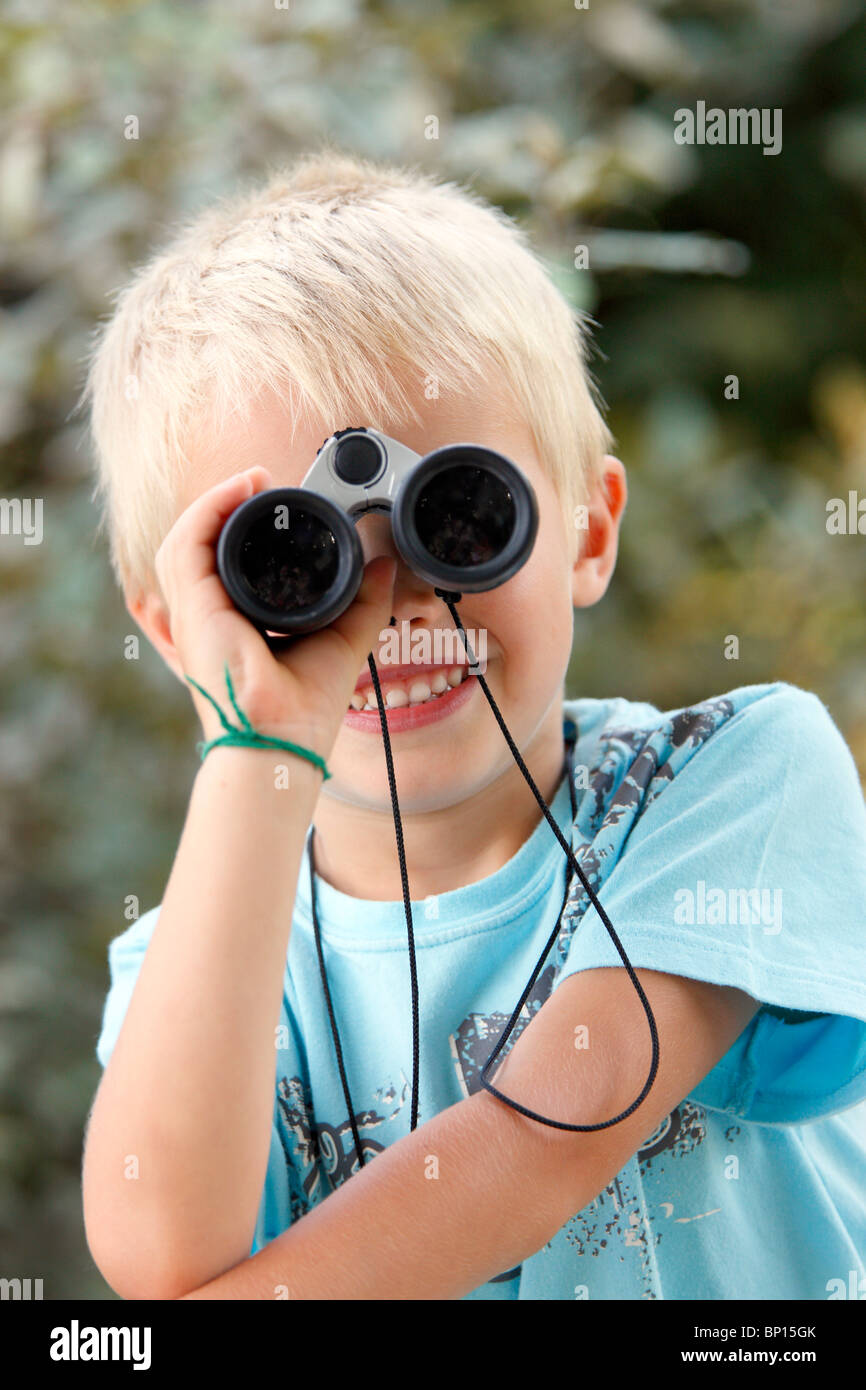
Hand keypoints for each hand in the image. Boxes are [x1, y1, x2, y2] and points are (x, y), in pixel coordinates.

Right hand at [154, 467, 396, 755]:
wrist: (284, 738)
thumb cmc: (303, 707)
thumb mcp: (344, 638)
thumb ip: (365, 601)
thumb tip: (384, 565)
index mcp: (233, 623)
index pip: (223, 564)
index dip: (241, 527)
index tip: (277, 503)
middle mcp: (208, 616)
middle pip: (201, 545)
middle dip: (226, 507)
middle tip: (263, 484)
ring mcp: (194, 611)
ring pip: (187, 538)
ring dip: (217, 502)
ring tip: (252, 480)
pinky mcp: (192, 608)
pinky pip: (187, 544)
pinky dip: (209, 510)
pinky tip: (239, 489)